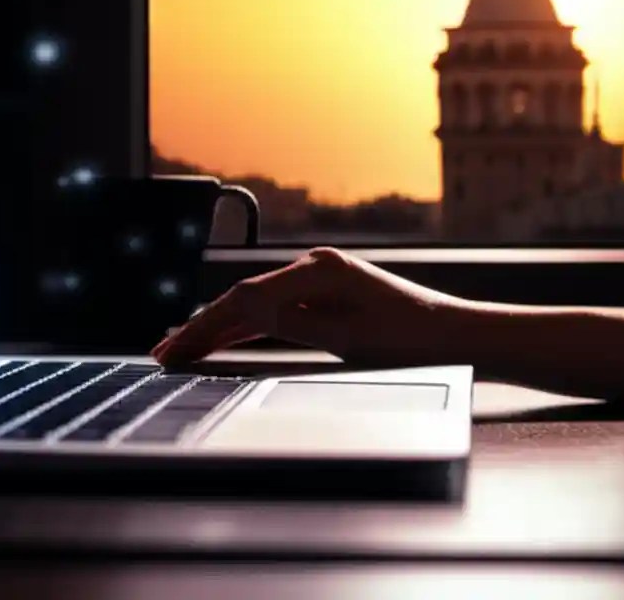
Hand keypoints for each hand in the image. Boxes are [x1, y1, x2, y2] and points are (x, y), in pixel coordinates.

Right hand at [151, 247, 467, 366]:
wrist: (459, 337)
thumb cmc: (415, 339)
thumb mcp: (350, 338)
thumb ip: (292, 322)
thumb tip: (243, 308)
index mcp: (318, 271)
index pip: (245, 298)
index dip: (206, 326)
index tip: (177, 349)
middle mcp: (314, 268)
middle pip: (242, 298)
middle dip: (201, 328)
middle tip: (163, 354)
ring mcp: (319, 281)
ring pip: (253, 306)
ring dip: (218, 330)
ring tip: (180, 351)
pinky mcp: (325, 297)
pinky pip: (274, 312)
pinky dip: (246, 329)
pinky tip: (221, 340)